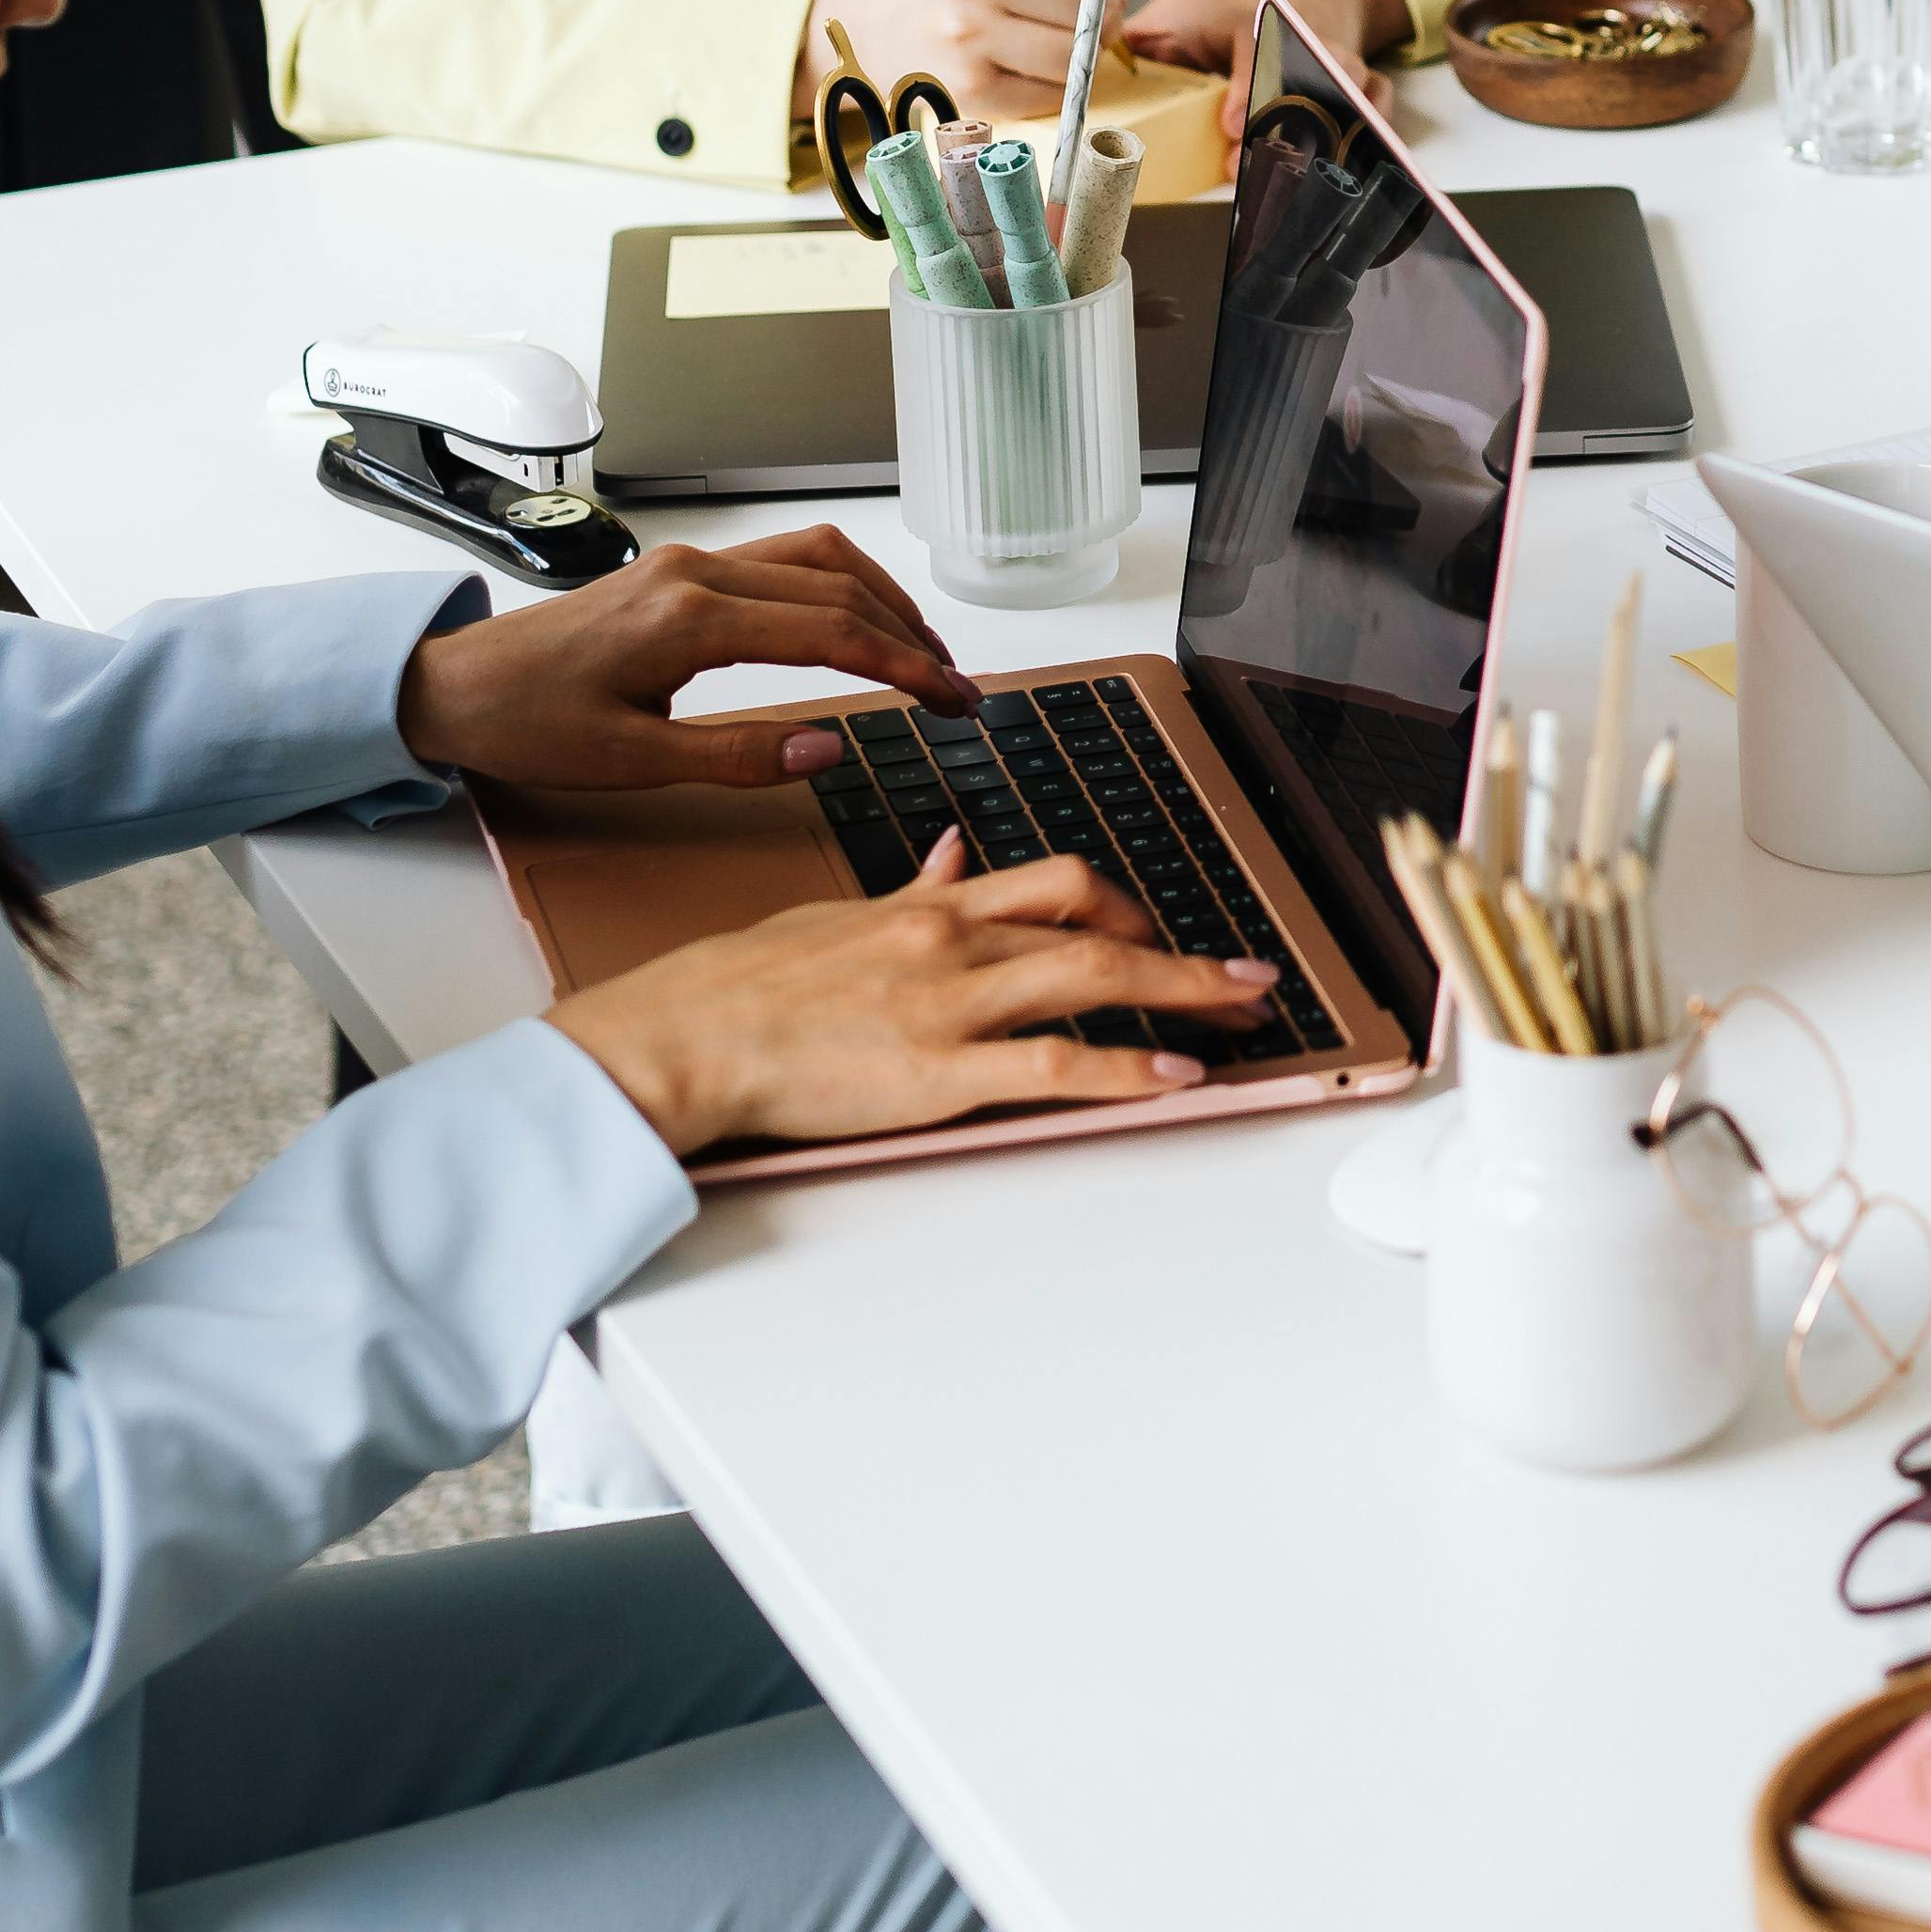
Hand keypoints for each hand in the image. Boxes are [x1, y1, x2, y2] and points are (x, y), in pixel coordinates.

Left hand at [398, 529, 976, 792]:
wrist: (453, 687)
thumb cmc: (528, 723)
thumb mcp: (634, 763)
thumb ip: (739, 755)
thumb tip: (829, 748)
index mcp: (686, 618)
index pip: (828, 631)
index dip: (904, 666)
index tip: (952, 700)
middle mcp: (694, 573)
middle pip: (837, 582)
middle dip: (909, 633)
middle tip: (957, 688)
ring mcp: (688, 562)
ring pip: (815, 556)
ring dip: (879, 599)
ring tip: (924, 653)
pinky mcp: (680, 569)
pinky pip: (781, 560)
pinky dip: (837, 587)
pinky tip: (858, 621)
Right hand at [550, 835, 1281, 1153]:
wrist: (682, 1034)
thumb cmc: (737, 987)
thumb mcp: (831, 916)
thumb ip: (905, 892)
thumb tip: (950, 856)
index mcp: (926, 906)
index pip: (1049, 882)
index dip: (1121, 902)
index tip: (1158, 927)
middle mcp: (951, 942)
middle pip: (1095, 926)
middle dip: (1182, 951)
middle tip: (1247, 974)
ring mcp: (950, 1003)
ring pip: (1093, 979)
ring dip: (1183, 993)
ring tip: (1244, 1012)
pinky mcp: (941, 1070)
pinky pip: (1056, 1063)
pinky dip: (1128, 1068)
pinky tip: (1176, 1076)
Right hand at [809, 0, 1160, 123]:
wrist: (870, 13)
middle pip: (1093, 11)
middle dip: (1108, 15)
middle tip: (1093, 13)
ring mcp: (971, 37)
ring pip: (1076, 57)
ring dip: (1088, 53)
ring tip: (1070, 38)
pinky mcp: (970, 88)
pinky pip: (1051, 93)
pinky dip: (1057, 83)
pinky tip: (1036, 63)